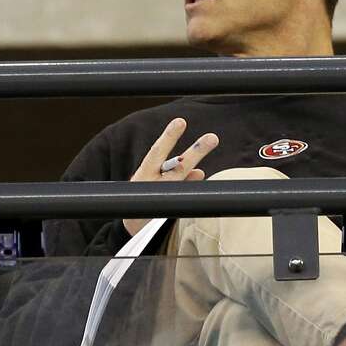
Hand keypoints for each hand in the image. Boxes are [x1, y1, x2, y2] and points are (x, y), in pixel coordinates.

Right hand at [123, 117, 218, 236]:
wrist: (133, 224)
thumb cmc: (143, 194)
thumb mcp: (149, 179)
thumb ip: (170, 172)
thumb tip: (200, 172)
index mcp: (145, 173)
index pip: (158, 152)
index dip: (169, 137)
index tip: (181, 121)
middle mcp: (155, 184)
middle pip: (179, 167)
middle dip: (196, 152)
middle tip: (213, 137)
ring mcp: (165, 197)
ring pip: (185, 180)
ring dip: (200, 168)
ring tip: (211, 154)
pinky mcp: (172, 209)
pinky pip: (188, 195)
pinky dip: (195, 185)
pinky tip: (199, 174)